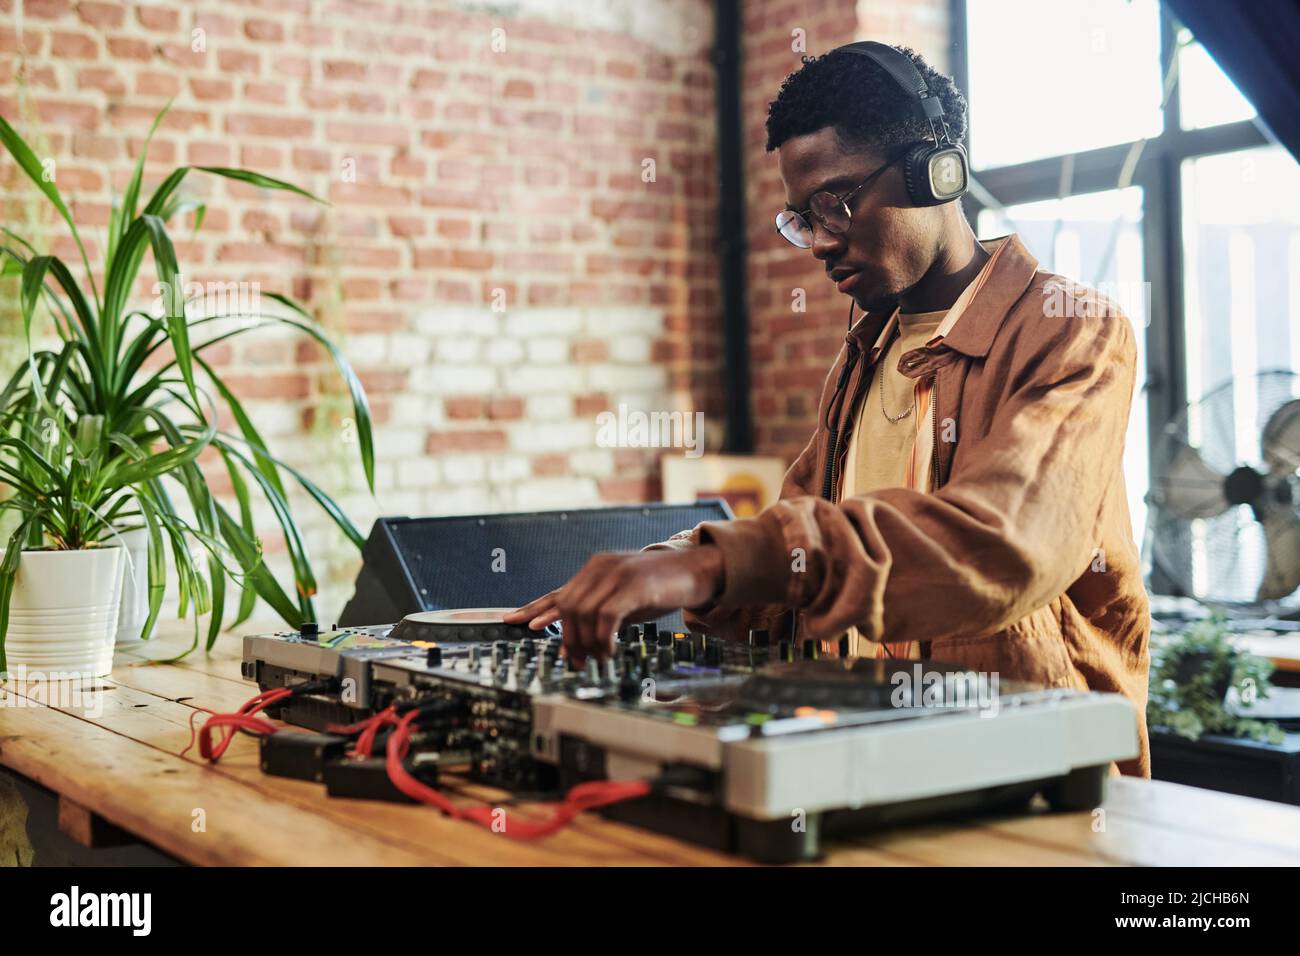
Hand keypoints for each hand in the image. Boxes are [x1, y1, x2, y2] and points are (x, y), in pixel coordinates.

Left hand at [504, 546, 724, 666]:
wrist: (697, 571)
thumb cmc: (661, 587)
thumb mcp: (624, 601)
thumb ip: (598, 617)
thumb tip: (572, 646)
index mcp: (595, 570)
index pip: (558, 591)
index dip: (534, 608)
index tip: (512, 621)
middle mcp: (600, 568)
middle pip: (567, 606)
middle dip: (567, 638)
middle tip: (574, 662)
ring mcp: (616, 573)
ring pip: (582, 612)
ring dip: (585, 642)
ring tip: (594, 659)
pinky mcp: (632, 584)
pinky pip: (606, 615)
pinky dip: (602, 638)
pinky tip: (608, 650)